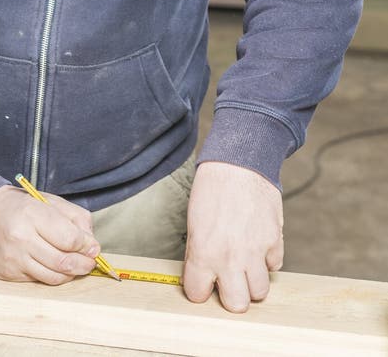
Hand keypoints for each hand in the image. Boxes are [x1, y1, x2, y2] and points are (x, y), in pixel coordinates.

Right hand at [0, 185, 100, 284]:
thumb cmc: (19, 207)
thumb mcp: (48, 201)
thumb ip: (74, 217)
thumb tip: (91, 243)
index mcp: (32, 214)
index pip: (69, 238)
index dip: (87, 245)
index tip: (93, 247)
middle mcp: (21, 238)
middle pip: (63, 261)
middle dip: (84, 264)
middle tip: (90, 262)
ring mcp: (13, 258)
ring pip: (53, 276)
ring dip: (71, 274)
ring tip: (77, 266)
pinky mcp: (7, 274)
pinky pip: (39, 281)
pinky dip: (53, 276)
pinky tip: (56, 267)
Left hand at [183, 161, 283, 312]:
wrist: (239, 163)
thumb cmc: (212, 188)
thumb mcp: (194, 222)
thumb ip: (197, 253)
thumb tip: (201, 275)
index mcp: (204, 253)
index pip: (198, 294)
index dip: (199, 288)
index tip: (202, 281)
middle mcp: (230, 258)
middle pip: (237, 305)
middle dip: (232, 295)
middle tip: (228, 280)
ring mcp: (255, 252)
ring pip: (260, 292)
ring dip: (252, 281)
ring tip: (245, 265)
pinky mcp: (274, 241)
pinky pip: (275, 266)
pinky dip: (267, 260)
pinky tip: (258, 244)